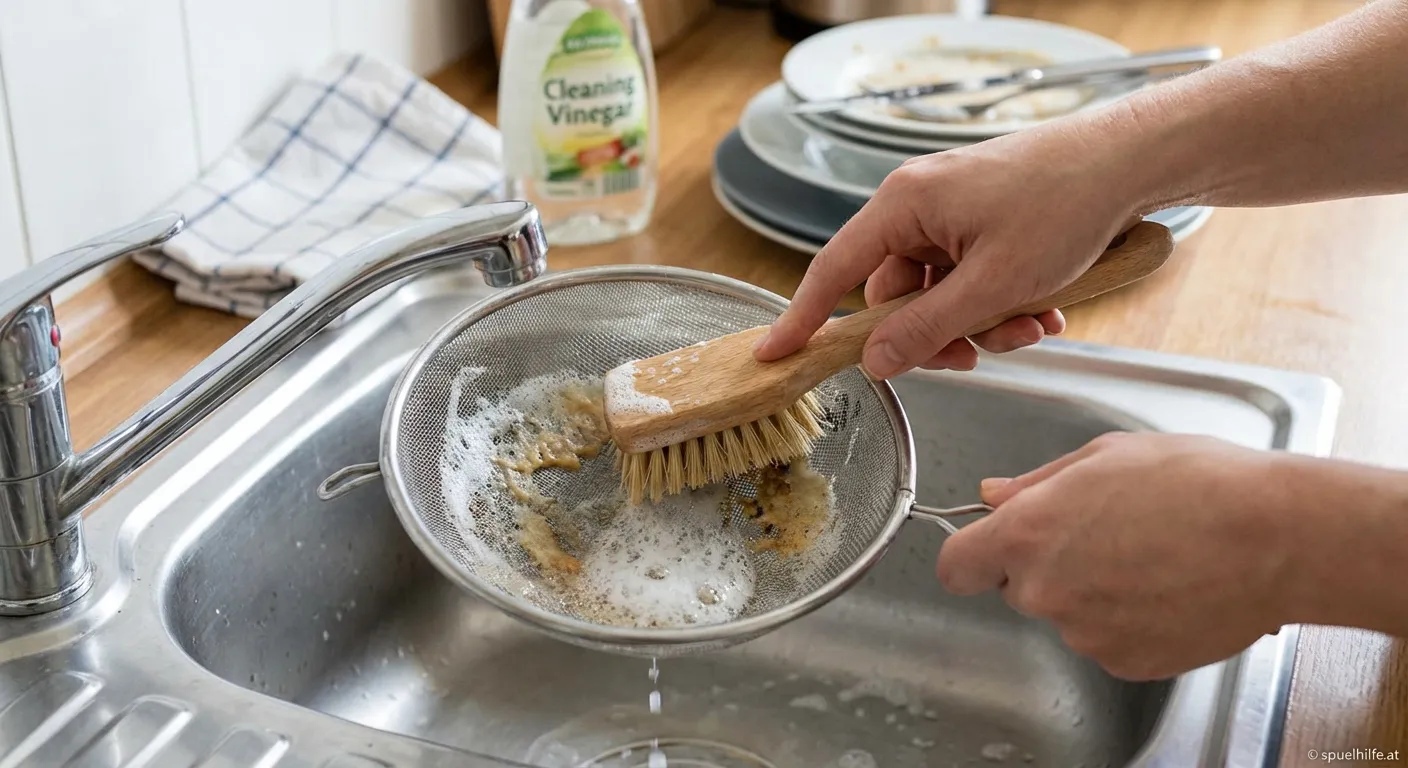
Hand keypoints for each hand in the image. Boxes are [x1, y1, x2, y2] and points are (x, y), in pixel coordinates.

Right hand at [753, 116, 1145, 378]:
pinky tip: (1044, 310)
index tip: (775, 354)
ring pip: (939, 294)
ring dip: (981, 325)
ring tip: (1032, 327)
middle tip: (979, 357)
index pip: (832, 271)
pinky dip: (1000, 303)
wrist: (1131, 162)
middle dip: (938, 334)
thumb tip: (875, 361)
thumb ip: (927, 328)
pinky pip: (969, 278)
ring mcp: (952, 212)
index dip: (803, 318)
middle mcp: (919, 204)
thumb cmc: (1065, 203)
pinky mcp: (983, 221)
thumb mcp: (993, 284)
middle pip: (895, 295)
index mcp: (904, 205)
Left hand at [937, 432, 1298, 680]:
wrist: (1276, 537)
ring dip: (1092, 592)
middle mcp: (1046, 592)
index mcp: (1027, 534)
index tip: (990, 549)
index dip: (972, 555)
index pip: (956, 566)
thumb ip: (1035, 483)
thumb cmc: (1197, 482)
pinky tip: (1169, 587)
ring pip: (1068, 613)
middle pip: (1019, 589)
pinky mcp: (1127, 662)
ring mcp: (1086, 634)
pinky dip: (1129, 620)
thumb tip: (993, 496)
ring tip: (1151, 556)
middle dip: (1046, 566)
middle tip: (1104, 535)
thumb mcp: (1104, 456)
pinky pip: (1108, 640)